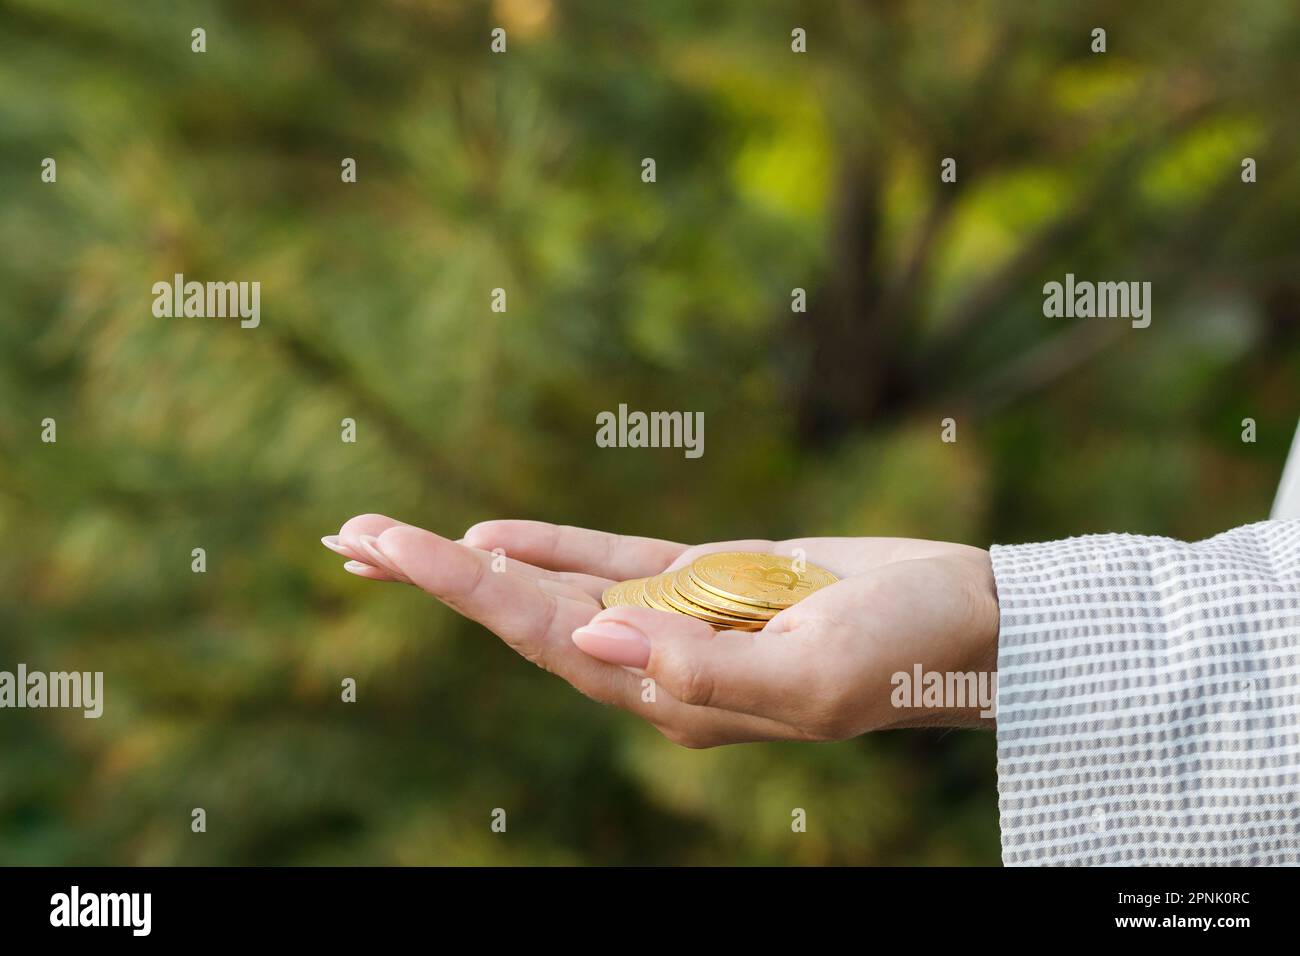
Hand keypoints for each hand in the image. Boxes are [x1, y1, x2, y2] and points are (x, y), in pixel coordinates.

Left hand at [321, 515, 999, 746]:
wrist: (968, 624)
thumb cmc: (909, 651)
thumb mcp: (816, 674)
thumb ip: (701, 670)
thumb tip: (587, 639)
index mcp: (672, 694)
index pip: (545, 635)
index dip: (461, 586)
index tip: (384, 544)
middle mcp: (657, 665)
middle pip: (524, 617)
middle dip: (435, 577)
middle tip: (348, 539)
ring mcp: (677, 623)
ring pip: (554, 588)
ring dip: (473, 564)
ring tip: (389, 542)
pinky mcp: (706, 585)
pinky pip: (611, 563)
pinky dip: (551, 547)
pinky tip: (493, 534)